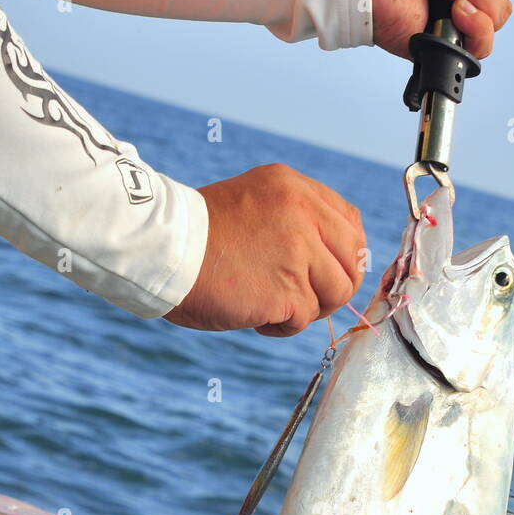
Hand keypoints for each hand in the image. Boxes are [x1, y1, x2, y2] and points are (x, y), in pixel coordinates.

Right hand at [165, 165, 366, 335]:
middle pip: (352, 261)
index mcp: (293, 188)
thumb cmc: (198, 237)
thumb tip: (333, 259)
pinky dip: (282, 325)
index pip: (350, 223)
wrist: (161, 253)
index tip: (324, 272)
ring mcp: (298, 252)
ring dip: (308, 308)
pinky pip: (305, 319)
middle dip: (334, 285)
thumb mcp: (253, 203)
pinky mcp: (288, 290)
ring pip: (336, 292)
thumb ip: (294, 220)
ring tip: (271, 304)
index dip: (345, 255)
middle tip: (303, 296)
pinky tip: (255, 314)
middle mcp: (302, 214)